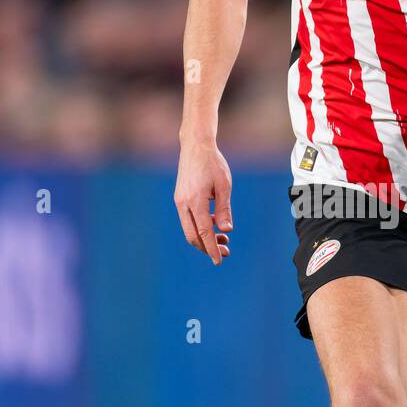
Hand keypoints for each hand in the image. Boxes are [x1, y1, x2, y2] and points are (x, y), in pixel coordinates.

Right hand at [174, 138, 232, 264]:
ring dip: (205, 237)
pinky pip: (188, 219)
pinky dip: (200, 226)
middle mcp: (183, 203)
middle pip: (193, 235)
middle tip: (226, 251)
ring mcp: (179, 201)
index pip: (203, 232)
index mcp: (195, 201)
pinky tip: (214, 224)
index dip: (211, 249)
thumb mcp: (224, 186)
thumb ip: (224, 209)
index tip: (219, 261)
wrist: (195, 146)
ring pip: (189, 229)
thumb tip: (226, 229)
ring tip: (224, 239)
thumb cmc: (212, 164)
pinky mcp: (180, 198)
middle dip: (208, 247)